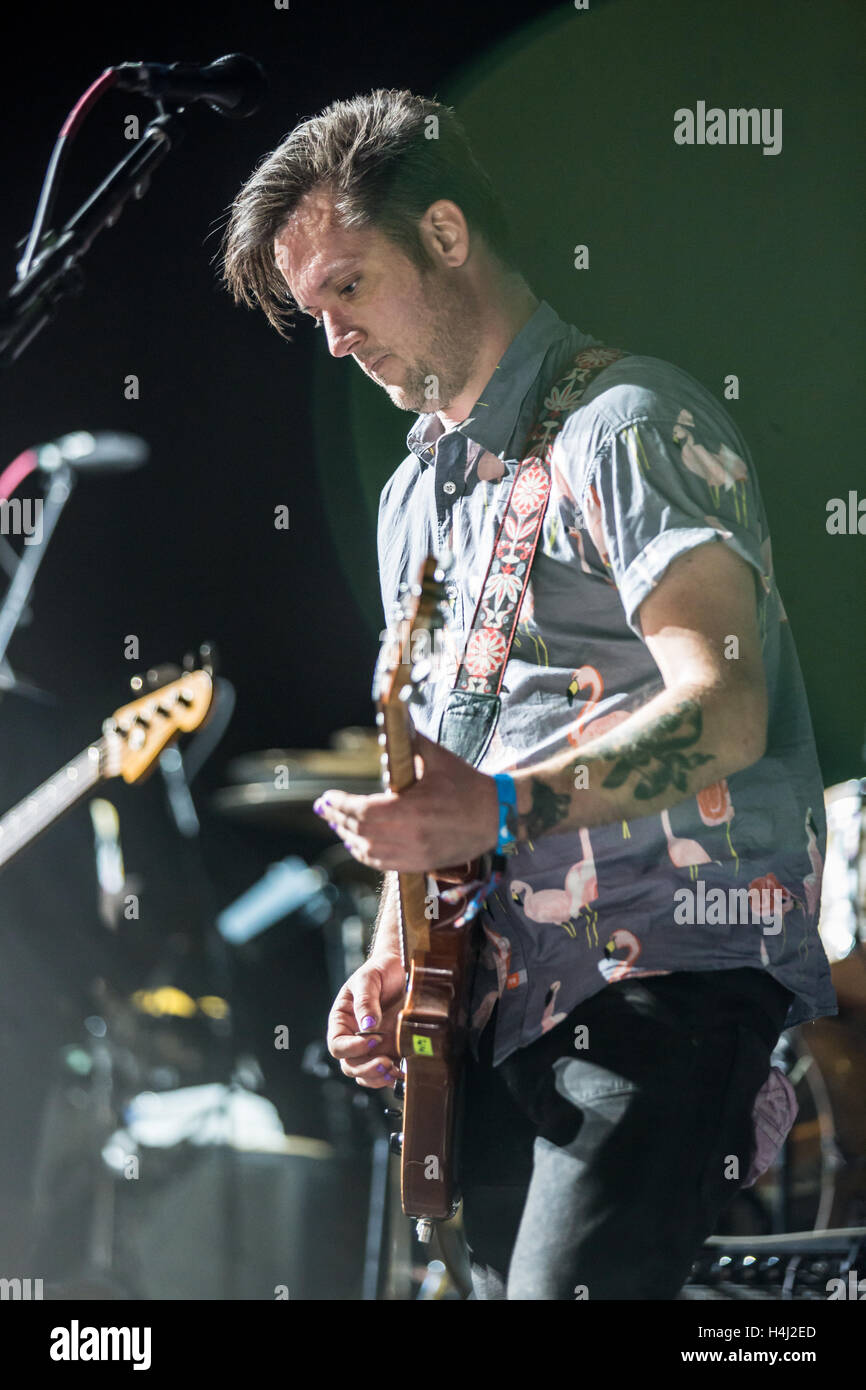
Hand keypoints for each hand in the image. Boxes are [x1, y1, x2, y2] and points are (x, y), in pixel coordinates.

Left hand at [312, 729, 499, 871]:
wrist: (496, 816)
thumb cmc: (467, 785)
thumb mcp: (438, 758)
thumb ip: (410, 741)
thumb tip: (393, 717)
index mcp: (411, 810)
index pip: (363, 811)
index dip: (340, 805)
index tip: (327, 797)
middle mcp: (410, 836)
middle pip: (360, 832)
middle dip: (338, 819)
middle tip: (324, 808)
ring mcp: (415, 854)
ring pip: (369, 851)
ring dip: (348, 837)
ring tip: (337, 823)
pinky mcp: (421, 864)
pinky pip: (384, 864)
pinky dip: (365, 853)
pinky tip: (357, 843)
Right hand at [326, 954, 405, 1088]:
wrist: (403, 967)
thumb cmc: (380, 970)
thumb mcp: (368, 979)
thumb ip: (365, 1001)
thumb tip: (367, 1026)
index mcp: (342, 1020)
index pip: (337, 1045)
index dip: (351, 1048)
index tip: (372, 1040)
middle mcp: (354, 1037)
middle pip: (350, 1065)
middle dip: (366, 1068)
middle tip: (385, 1062)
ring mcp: (373, 1046)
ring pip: (366, 1074)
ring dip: (378, 1077)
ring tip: (393, 1071)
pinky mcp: (391, 1050)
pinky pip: (386, 1072)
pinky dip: (392, 1077)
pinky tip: (403, 1072)